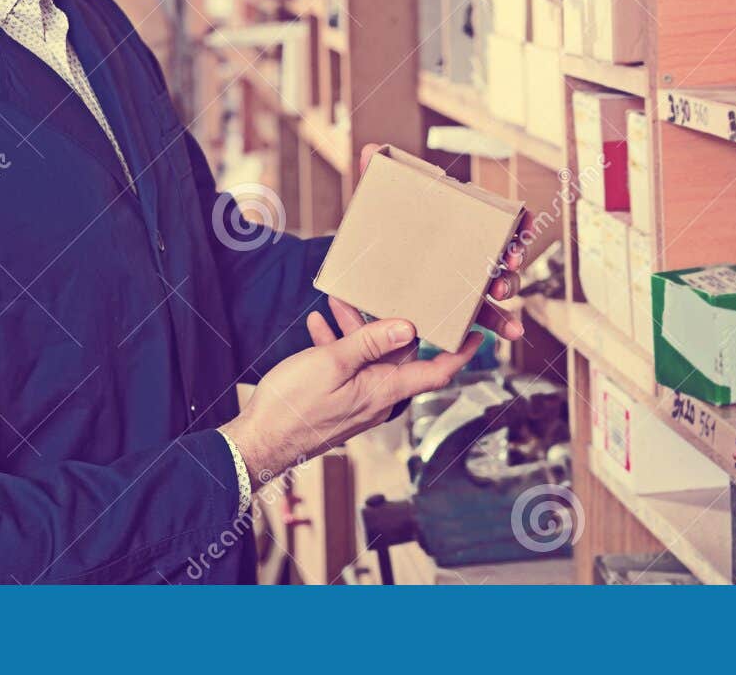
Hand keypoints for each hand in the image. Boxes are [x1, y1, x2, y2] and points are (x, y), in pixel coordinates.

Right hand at [220, 297, 483, 482]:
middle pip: (398, 355)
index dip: (460, 353)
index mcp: (384, 390)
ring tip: (337, 303)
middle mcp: (377, 399)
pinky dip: (337, 347)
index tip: (477, 334)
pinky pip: (348, 369)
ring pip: (368, 358)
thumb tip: (409, 328)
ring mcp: (358, 401)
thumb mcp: (333, 364)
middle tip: (385, 292)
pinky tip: (319, 326)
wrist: (258, 443)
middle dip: (388, 322)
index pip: (435, 371)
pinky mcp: (339, 403)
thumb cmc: (293, 406)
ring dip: (355, 330)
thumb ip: (371, 343)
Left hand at [357, 143, 525, 342]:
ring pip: (501, 285)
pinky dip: (502, 324)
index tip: (523, 223)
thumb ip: (378, 179)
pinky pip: (486, 317)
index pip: (500, 218)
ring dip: (510, 290)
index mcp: (462, 224)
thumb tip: (370, 151)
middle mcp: (471, 251)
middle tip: (509, 261)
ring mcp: (468, 280)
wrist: (368, 269)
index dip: (518, 220)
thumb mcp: (380, 206)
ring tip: (503, 295)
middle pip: (505, 252)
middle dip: (515, 257)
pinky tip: (510, 332)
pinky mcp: (459, 307)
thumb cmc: (384, 232)